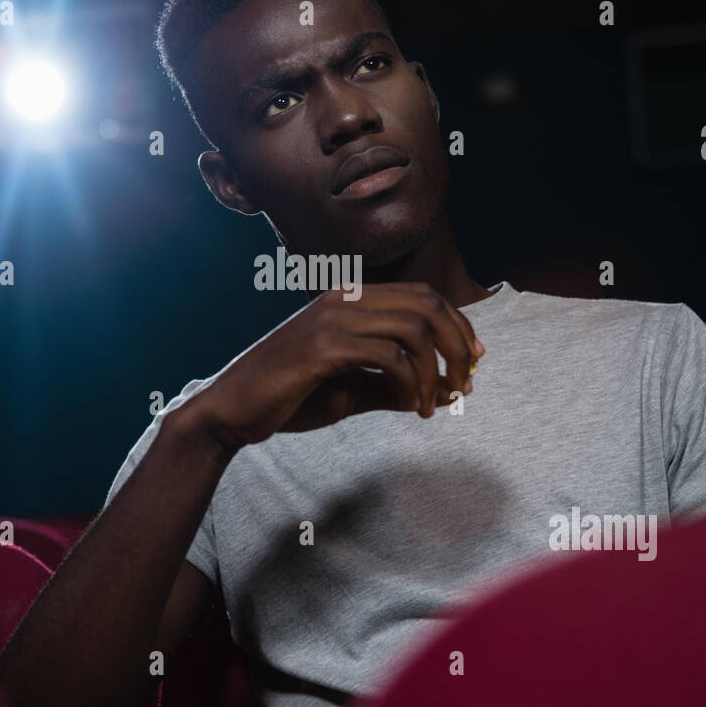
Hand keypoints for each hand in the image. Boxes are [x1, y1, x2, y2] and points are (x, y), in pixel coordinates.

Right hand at [191, 281, 484, 451]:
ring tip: (433, 405)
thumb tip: (444, 393)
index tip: (475, 359)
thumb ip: (393, 387)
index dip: (459, 324)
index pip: (423, 295)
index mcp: (350, 300)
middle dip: (458, 344)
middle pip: (427, 304)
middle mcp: (344, 299)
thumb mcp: (351, 390)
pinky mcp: (322, 347)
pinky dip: (412, 383)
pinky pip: (389, 356)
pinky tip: (412, 407)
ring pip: (414, 328)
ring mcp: (332, 319)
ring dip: (436, 370)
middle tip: (467, 383)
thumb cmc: (287, 399)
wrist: (230, 411)